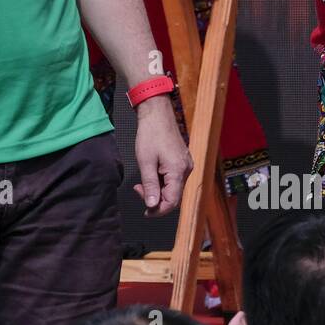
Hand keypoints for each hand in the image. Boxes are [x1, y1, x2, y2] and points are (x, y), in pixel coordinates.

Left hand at [132, 97, 191, 215]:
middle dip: (155, 198)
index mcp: (178, 171)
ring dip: (157, 188)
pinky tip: (150, 172)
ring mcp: (185, 165)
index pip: (172, 202)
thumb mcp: (145, 161)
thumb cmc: (150, 134)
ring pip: (172, 187)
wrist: (157, 113)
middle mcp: (186, 170)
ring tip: (142, 180)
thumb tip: (152, 205)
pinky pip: (173, 178)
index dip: (158, 210)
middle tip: (138, 189)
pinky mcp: (182, 161)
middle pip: (173, 196)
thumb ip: (149, 185)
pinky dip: (161, 180)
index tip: (145, 212)